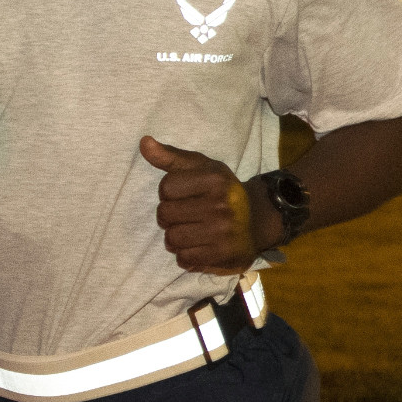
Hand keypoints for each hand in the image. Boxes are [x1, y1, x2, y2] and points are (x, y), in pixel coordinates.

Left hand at [145, 135, 256, 272]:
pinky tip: (197, 247)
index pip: (166, 188)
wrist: (257, 222)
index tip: (183, 195)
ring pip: (172, 239)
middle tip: (185, 216)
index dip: (168, 193)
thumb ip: (171, 156)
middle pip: (165, 214)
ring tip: (189, 232)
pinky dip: (185, 255)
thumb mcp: (202, 168)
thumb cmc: (222, 192)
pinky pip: (184, 259)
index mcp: (215, 179)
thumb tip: (144, 143)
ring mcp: (222, 232)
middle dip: (169, 217)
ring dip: (175, 238)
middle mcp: (221, 205)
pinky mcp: (222, 255)